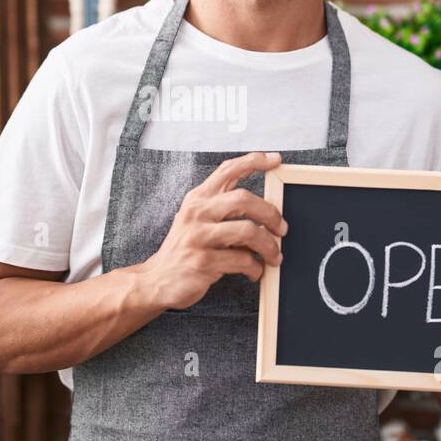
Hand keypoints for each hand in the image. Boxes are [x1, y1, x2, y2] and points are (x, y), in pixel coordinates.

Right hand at [137, 150, 286, 310]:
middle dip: (271, 214)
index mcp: (198, 198)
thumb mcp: (198, 220)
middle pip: (244, 199)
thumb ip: (225, 210)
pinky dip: (256, 268)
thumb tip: (265, 211)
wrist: (157, 280)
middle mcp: (197, 213)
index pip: (228, 170)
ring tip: (274, 257)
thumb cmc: (186, 249)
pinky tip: (254, 271)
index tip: (276, 159)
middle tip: (282, 229)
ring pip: (248, 231)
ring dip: (269, 246)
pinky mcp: (203, 261)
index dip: (254, 161)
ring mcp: (198, 237)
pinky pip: (242, 260)